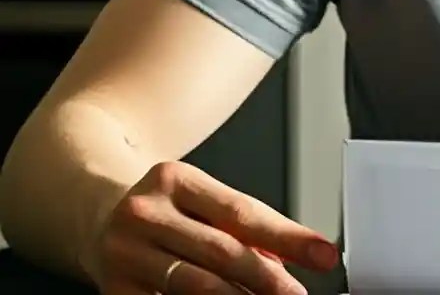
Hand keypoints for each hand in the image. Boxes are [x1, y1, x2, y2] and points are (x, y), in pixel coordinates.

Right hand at [89, 161, 338, 294]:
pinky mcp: (113, 290)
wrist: (92, 213)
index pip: (243, 212)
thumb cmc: (165, 209)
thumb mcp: (202, 200)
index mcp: (175, 179)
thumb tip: (294, 256)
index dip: (288, 237)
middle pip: (220, 251)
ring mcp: (124, 252)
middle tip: (298, 293)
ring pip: (194, 285)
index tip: (324, 256)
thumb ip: (246, 225)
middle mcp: (144, 212)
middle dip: (268, 278)